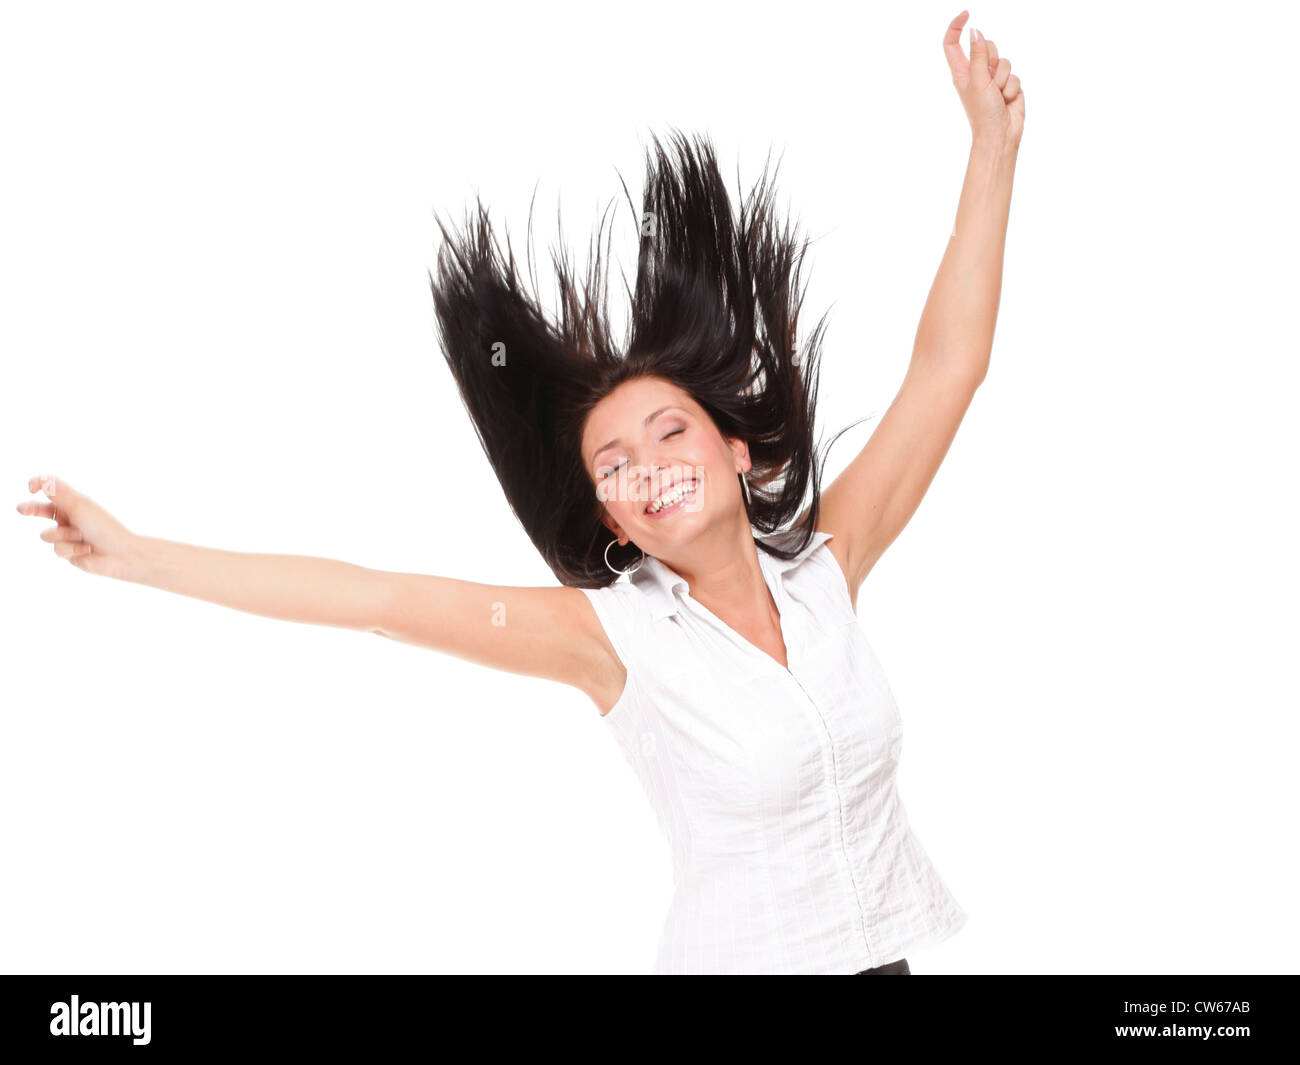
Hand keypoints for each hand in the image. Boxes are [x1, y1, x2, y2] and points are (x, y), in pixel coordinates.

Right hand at [16, 474, 140, 579]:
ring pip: (48, 535)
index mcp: (74, 503)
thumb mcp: (79, 507)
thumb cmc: (104, 527)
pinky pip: (58, 549)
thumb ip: (58, 494)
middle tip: (21, 509)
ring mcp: (68, 535)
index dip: (39, 487)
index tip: (31, 488)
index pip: (51, 491)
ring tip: (82, 536)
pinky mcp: (68, 552)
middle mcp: (69, 518)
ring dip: (64, 536)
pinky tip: (86, 550)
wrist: (120, 554)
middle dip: (30, 509)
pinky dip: (72, 549)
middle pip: (41, 510)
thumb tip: (40, 480)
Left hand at [944, 11, 1023, 151]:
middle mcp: (976, 73)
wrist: (1001, 135)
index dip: (957, 28)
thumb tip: (975, 32)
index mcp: (961, 72)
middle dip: (991, 59)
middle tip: (989, 81)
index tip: (966, 14)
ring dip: (1003, 78)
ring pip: (1003, 60)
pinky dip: (1012, 87)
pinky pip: (1014, 75)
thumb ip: (978, 55)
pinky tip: (1006, 100)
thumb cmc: (983, 114)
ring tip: (997, 95)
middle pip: (986, 46)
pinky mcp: (1008, 85)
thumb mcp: (978, 81)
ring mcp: (992, 79)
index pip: (952, 44)